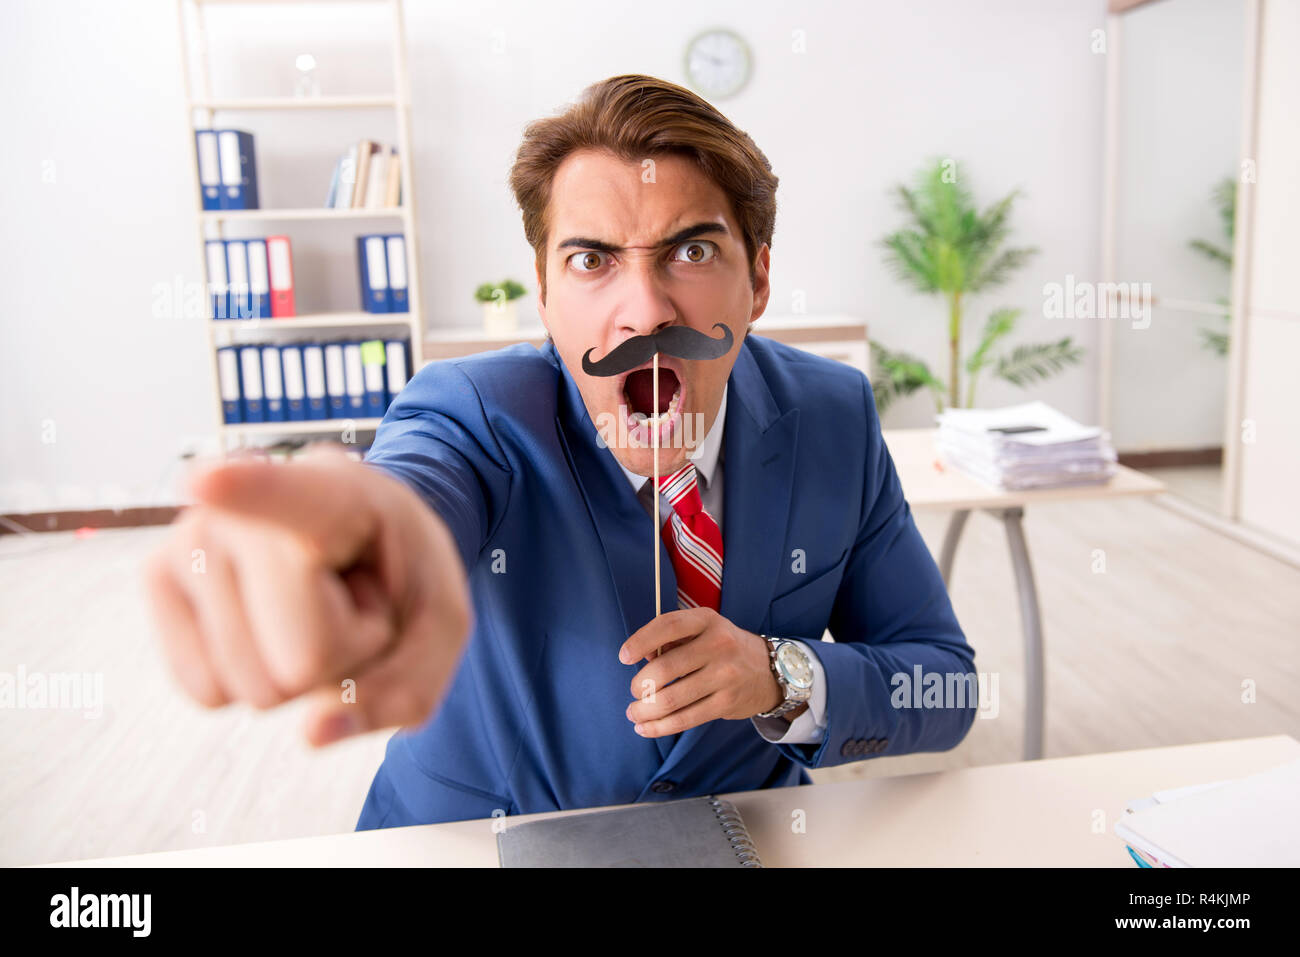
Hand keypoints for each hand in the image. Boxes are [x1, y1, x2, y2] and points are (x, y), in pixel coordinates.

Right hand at [143, 442, 472, 746]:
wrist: (364, 534)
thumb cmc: (403, 575)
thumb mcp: (443, 627)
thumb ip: (406, 688)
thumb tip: (312, 733)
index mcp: (335, 494)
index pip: (286, 496)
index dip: (246, 492)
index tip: (205, 481)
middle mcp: (245, 507)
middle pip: (300, 661)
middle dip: (341, 657)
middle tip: (351, 599)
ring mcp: (189, 538)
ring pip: (250, 686)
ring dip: (294, 668)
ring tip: (312, 602)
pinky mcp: (157, 577)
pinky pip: (205, 691)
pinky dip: (247, 678)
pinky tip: (269, 617)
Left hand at [619, 608, 783, 737]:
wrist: (770, 670)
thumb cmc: (723, 648)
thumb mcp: (703, 631)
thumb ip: (672, 640)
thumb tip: (642, 659)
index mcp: (707, 621)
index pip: (668, 626)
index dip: (640, 641)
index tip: (624, 657)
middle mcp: (719, 645)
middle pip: (665, 668)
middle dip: (640, 684)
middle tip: (634, 691)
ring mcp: (725, 675)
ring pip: (672, 699)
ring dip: (644, 710)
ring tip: (634, 713)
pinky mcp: (727, 703)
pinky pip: (686, 719)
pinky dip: (660, 727)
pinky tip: (645, 728)